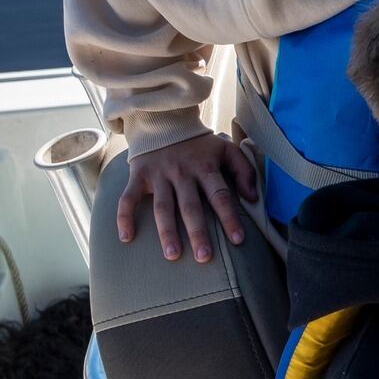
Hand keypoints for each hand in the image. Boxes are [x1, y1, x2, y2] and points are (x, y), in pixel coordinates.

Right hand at [117, 133, 257, 262]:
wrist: (164, 121)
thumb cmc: (200, 144)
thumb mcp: (226, 149)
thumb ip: (244, 171)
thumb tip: (253, 198)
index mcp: (206, 167)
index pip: (220, 195)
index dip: (229, 217)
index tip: (238, 240)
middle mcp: (182, 173)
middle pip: (191, 206)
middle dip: (198, 232)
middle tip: (204, 257)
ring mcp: (159, 175)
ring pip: (163, 207)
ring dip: (167, 232)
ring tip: (172, 255)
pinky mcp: (139, 175)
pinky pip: (128, 198)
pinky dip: (125, 217)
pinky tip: (126, 237)